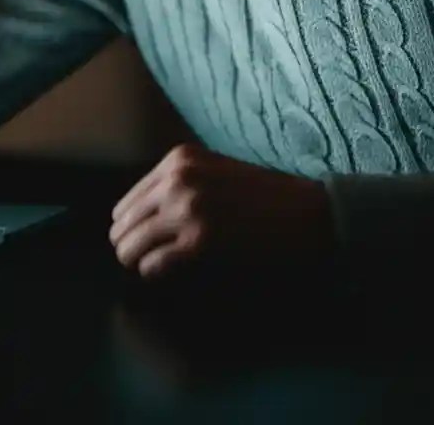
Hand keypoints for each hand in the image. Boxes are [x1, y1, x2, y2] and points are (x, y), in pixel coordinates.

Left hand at [109, 144, 335, 279]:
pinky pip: (153, 265)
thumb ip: (178, 185)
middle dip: (130, 245)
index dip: (132, 226)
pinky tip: (167, 274)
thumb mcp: (215, 173)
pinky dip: (155, 274)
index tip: (146, 240)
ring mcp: (188, 209)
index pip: (127, 201)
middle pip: (122, 224)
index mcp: (179, 159)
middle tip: (147, 259)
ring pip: (129, 246)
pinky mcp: (200, 240)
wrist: (312, 214)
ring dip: (138, 261)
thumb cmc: (266, 198)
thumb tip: (138, 218)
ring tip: (154, 267)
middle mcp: (178, 179)